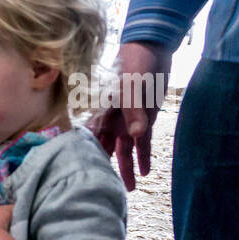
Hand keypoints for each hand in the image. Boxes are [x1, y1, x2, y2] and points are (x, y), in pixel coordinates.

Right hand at [89, 41, 171, 191]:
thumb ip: (134, 111)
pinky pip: (143, 142)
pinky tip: (146, 171)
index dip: (88, 156)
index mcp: (103, 112)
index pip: (92, 139)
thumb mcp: (132, 86)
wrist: (152, 49)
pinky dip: (144, 156)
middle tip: (105, 190)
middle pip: (108, 149)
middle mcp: (112, 120)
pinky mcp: (145, 119)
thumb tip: (136, 135)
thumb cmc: (134, 64)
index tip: (85, 175)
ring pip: (126, 150)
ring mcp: (128, 121)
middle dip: (107, 169)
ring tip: (129, 189)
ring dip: (127, 167)